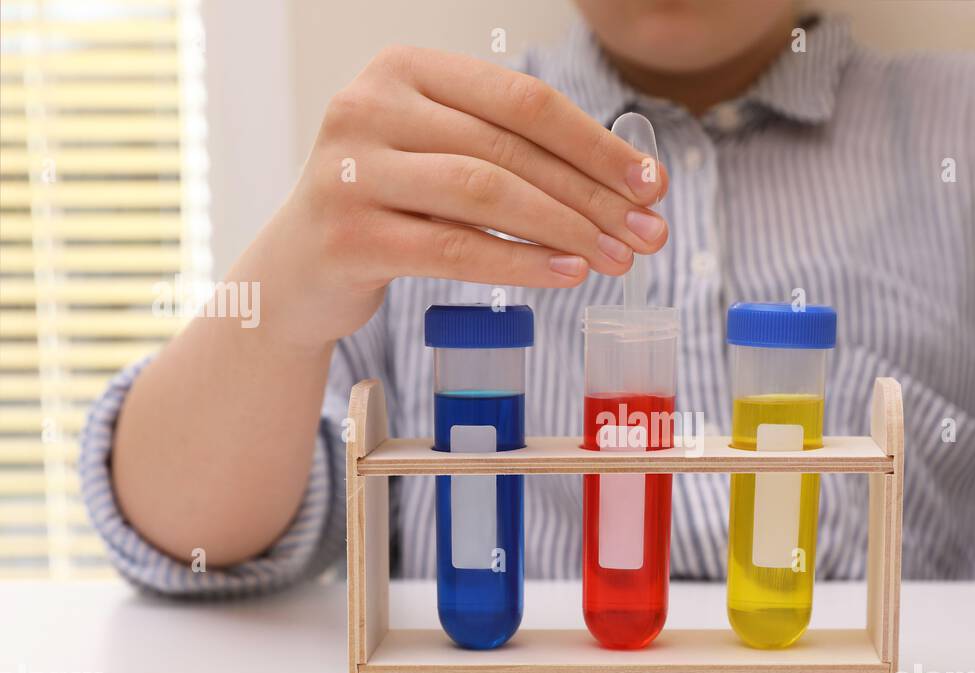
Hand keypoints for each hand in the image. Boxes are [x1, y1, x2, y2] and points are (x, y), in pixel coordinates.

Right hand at [260, 45, 669, 347]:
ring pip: (485, 193)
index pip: (523, 101)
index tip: (651, 184)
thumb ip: (514, 155)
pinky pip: (454, 250)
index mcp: (404, 70)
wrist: (298, 271)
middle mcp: (370, 105)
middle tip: (648, 233)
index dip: (596, 144)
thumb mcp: (443, 160)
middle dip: (593, 195)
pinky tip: (567, 274)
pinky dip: (521, 262)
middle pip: (510, 147)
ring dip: (566, 229)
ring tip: (617, 258)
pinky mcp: (348, 234)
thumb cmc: (391, 209)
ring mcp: (353, 169)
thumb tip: (630, 185)